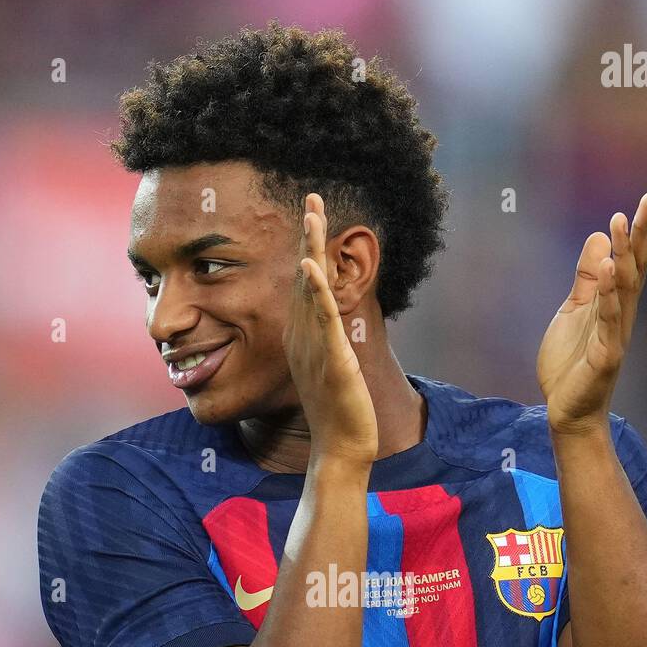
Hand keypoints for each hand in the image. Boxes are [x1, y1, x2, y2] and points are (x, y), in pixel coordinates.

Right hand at [282, 193, 377, 466]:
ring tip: (311, 214)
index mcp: (305, 337)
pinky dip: (316, 292)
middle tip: (312, 196)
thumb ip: (328, 343)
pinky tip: (310, 266)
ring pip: (311, 289)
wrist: (341, 450)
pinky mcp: (332, 361)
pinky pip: (322, 321)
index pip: (306, 283)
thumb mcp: (331, 369)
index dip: (309, 246)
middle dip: (308, 235)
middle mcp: (304, 337)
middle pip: (304, 275)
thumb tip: (331, 326)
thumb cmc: (339, 413)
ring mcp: (316, 347)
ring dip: (310, 249)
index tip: (312, 212)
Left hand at [537, 192, 646, 433]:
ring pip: (623, 289)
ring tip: (621, 223)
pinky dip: (607, 294)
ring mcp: (615, 334)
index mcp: (614, 303)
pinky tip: (607, 269)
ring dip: (623, 256)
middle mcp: (622, 314)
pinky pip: (607, 320)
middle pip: (636, 268)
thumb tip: (599, 237)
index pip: (632, 261)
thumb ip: (586, 279)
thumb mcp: (574, 311)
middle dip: (643, 234)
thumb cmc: (572, 363)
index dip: (640, 231)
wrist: (567, 410)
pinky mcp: (604, 355)